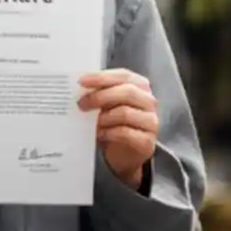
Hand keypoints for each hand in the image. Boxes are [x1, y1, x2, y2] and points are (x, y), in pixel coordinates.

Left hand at [78, 69, 158, 189]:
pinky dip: (108, 133)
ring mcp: (150, 122)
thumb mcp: (107, 105)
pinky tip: (100, 134)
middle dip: (100, 97)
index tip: (82, 81)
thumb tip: (80, 88)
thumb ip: (100, 93)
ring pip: (125, 113)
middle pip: (127, 92)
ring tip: (92, 123)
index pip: (123, 76)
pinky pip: (125, 133)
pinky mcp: (146, 141)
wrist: (125, 155)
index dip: (102, 77)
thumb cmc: (115, 124)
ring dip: (103, 117)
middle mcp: (148, 101)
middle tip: (82, 104)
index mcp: (140, 86)